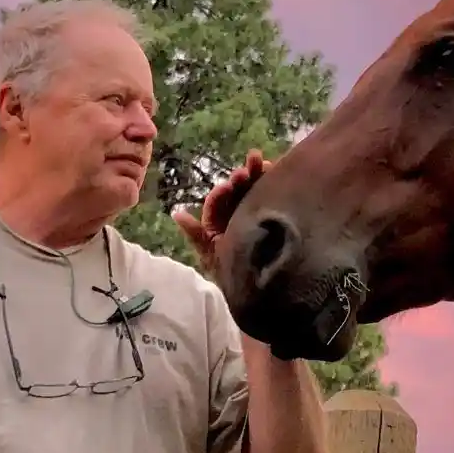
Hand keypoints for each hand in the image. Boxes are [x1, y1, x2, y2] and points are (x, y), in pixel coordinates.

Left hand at [175, 149, 273, 273]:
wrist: (257, 290)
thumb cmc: (231, 274)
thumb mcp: (211, 254)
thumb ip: (197, 234)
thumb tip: (177, 213)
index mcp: (218, 221)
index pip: (218, 201)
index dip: (223, 191)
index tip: (229, 186)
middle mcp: (235, 214)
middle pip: (237, 190)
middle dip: (244, 176)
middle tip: (251, 163)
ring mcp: (253, 213)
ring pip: (254, 188)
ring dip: (258, 174)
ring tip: (263, 162)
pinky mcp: (271, 214)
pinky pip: (270, 195)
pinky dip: (272, 182)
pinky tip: (275, 169)